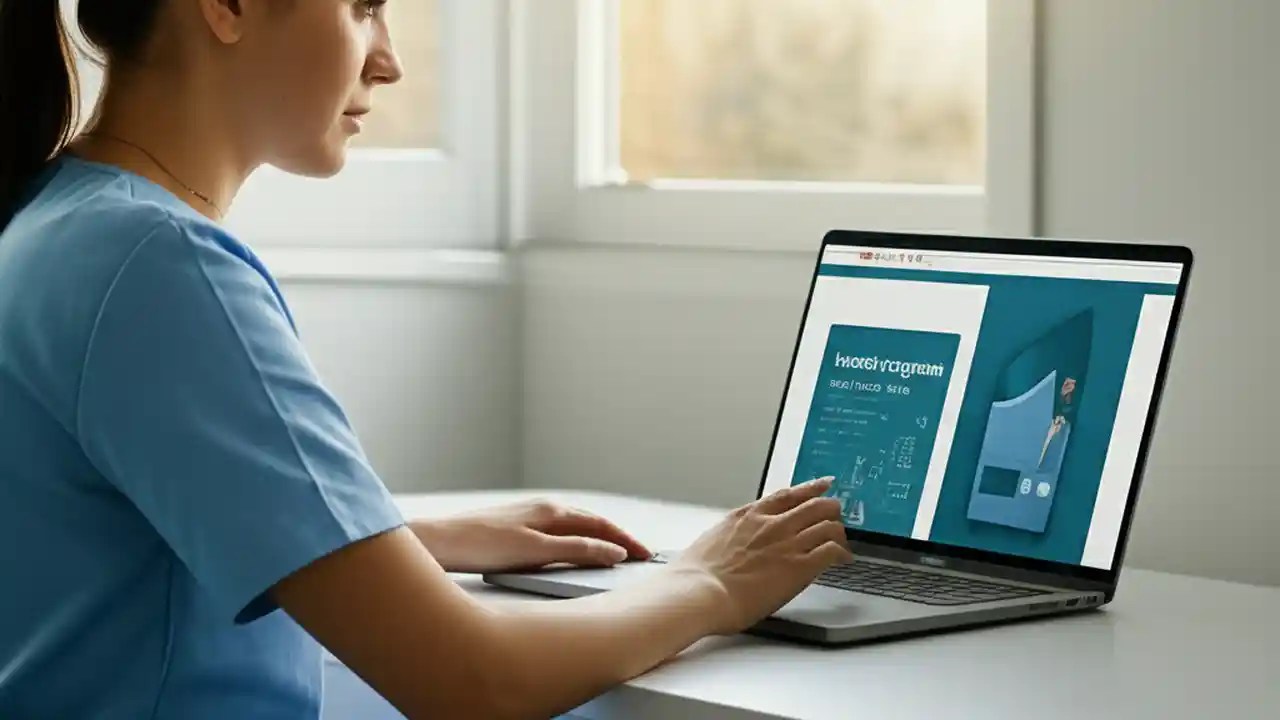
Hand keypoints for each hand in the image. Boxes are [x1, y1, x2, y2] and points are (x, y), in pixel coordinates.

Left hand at [412, 500, 651, 573]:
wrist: (440, 541)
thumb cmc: (484, 545)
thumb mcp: (537, 550)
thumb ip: (577, 550)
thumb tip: (614, 551)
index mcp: (552, 511)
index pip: (601, 525)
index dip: (626, 541)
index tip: (646, 555)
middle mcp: (544, 508)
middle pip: (591, 522)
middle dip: (616, 538)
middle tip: (638, 555)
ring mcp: (529, 515)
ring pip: (574, 526)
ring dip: (598, 538)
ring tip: (614, 554)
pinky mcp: (515, 526)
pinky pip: (558, 532)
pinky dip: (577, 540)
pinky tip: (573, 551)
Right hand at [667, 477, 852, 634]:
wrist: (699, 592)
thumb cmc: (697, 575)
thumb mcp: (713, 540)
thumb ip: (732, 535)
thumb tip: (734, 542)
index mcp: (749, 516)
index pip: (788, 494)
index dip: (810, 488)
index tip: (823, 485)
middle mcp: (772, 524)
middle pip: (815, 505)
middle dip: (830, 510)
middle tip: (836, 518)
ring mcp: (787, 543)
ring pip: (829, 524)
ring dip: (839, 532)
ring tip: (841, 542)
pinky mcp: (799, 567)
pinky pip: (832, 550)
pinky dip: (842, 552)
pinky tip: (844, 559)